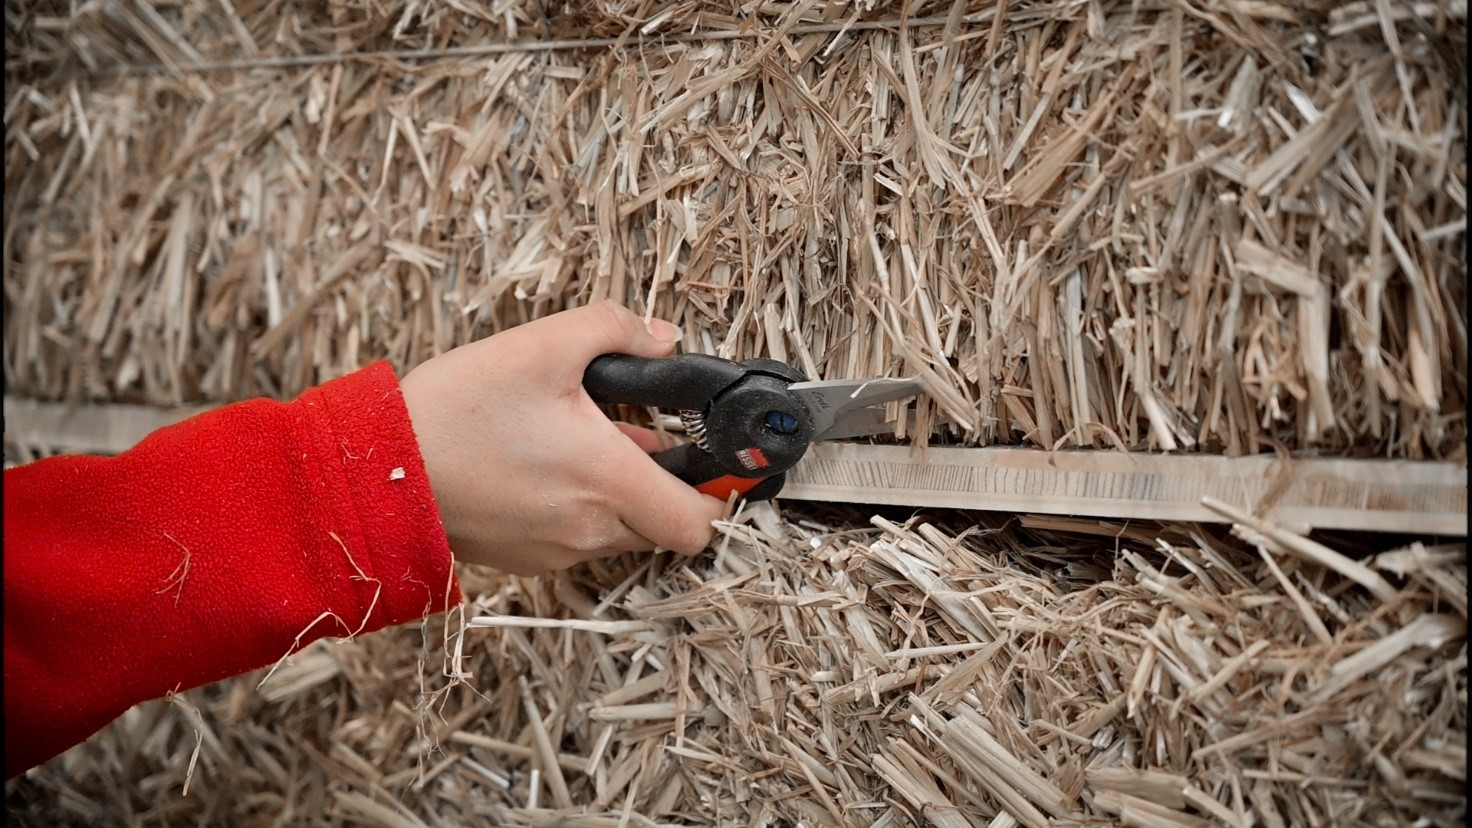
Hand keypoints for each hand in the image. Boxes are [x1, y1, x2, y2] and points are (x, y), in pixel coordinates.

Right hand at [399, 301, 727, 575]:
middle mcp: (590, 530)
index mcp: (608, 482)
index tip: (713, 463)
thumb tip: (661, 338)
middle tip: (636, 439)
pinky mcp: (524, 558)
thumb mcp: (541, 346)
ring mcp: (556, 551)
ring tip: (578, 444)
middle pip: (664, 527)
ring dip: (618, 495)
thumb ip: (614, 329)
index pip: (700, 523)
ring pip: (619, 533)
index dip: (718, 495)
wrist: (377, 471)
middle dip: (663, 485)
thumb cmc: (453, 413)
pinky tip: (544, 466)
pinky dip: (578, 509)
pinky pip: (576, 540)